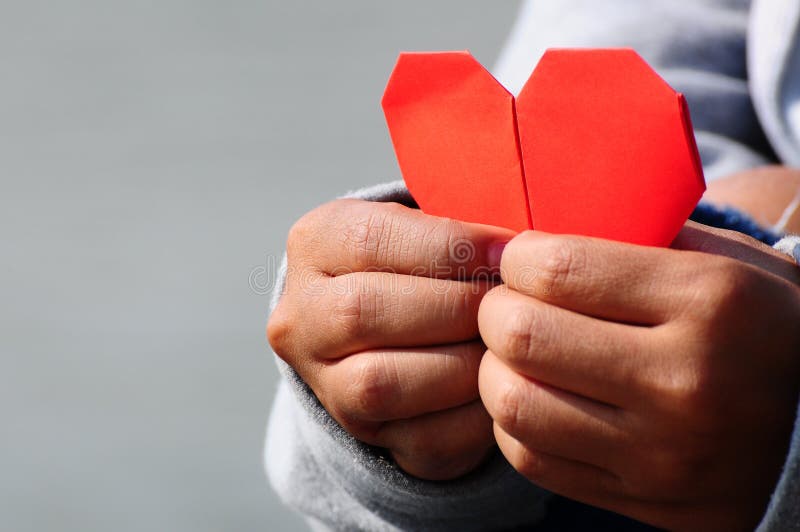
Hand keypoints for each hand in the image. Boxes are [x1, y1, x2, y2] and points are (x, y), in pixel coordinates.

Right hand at [268, 199, 513, 479]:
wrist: (390, 325)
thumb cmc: (421, 261)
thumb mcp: (422, 222)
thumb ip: (455, 226)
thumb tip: (516, 249)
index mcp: (314, 244)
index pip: (369, 240)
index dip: (447, 246)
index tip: (505, 254)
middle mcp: (300, 317)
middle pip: (363, 312)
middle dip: (453, 307)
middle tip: (508, 304)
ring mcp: (324, 383)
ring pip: (380, 384)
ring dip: (461, 365)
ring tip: (505, 347)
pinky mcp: (364, 435)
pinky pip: (419, 439)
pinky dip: (472, 418)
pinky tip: (499, 387)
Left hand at [477, 222, 799, 529]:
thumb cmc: (755, 323)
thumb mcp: (722, 258)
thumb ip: (634, 240)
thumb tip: (530, 237)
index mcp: (713, 302)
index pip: (560, 270)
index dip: (516, 257)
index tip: (519, 258)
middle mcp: (689, 383)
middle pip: (522, 337)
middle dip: (495, 310)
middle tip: (508, 303)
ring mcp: (666, 454)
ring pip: (514, 405)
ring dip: (494, 369)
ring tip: (517, 352)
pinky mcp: (647, 502)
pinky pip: (533, 458)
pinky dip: (516, 422)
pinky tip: (538, 396)